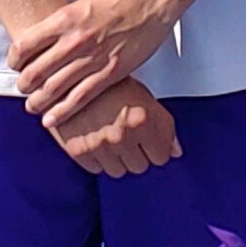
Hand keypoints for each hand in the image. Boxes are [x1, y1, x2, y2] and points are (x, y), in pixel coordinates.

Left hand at [8, 0, 179, 128]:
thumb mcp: (83, 0)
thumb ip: (67, 20)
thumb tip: (54, 34)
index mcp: (65, 19)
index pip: (25, 44)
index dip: (14, 58)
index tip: (14, 64)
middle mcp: (74, 41)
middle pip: (35, 71)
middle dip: (24, 84)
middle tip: (22, 88)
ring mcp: (92, 58)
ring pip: (54, 88)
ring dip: (39, 101)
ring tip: (32, 106)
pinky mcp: (111, 72)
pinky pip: (81, 98)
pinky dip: (63, 111)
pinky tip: (52, 118)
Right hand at [48, 77, 181, 177]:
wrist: (69, 75)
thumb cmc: (108, 81)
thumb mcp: (142, 94)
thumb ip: (163, 123)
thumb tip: (176, 150)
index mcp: (142, 119)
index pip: (161, 156)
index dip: (157, 148)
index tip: (150, 142)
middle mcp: (122, 134)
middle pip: (140, 166)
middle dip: (138, 154)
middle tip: (129, 136)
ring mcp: (99, 144)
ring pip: (119, 171)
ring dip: (118, 159)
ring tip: (111, 137)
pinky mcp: (78, 150)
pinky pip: (96, 169)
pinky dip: (97, 159)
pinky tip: (96, 140)